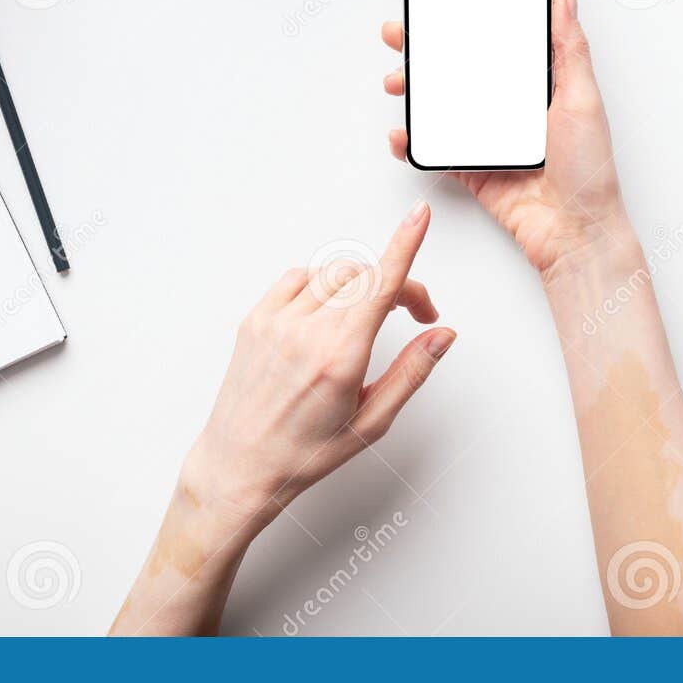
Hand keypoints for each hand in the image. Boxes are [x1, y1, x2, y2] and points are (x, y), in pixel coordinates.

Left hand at [180, 201, 454, 535]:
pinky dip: (321, 283)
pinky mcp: (255, 319)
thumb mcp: (372, 422)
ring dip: (360, 281)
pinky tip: (328, 310)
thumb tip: (442, 335)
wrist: (240, 466)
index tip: (420, 216)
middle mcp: (306, 331)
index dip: (405, 244)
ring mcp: (275, 321)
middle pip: (364, 274)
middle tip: (412, 311)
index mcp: (339, 357)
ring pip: (332, 271)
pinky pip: (296, 278)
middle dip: (396, 282)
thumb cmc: (304, 453)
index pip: (381, 283)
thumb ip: (412, 371)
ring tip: (367, 315)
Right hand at [382, 0, 630, 278]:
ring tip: (397, 82)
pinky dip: (415, 144)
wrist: (575, 232)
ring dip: (415, 93)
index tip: (443, 7)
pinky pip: (438, 152)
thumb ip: (570, 47)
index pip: (498, 46)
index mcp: (538, 88)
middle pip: (461, 73)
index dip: (469, 25)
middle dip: (427, 54)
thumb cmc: (590, 171)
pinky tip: (402, 133)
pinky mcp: (474, 170)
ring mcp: (490, 141)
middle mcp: (511, 111)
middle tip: (401, 36)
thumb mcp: (583, 98)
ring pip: (443, 109)